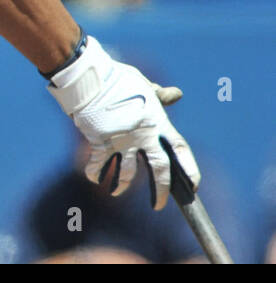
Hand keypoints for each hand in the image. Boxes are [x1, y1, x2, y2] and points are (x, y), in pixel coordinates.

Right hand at [46, 35, 200, 210]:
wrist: (89, 77)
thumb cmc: (116, 77)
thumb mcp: (142, 84)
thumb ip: (158, 95)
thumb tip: (177, 94)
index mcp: (157, 121)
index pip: (180, 150)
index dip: (190, 169)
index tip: (193, 185)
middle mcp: (143, 135)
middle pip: (159, 169)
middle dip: (160, 191)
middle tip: (158, 206)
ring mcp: (122, 140)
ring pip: (128, 172)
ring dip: (122, 185)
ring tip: (116, 193)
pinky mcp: (101, 141)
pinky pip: (99, 164)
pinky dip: (94, 172)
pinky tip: (93, 178)